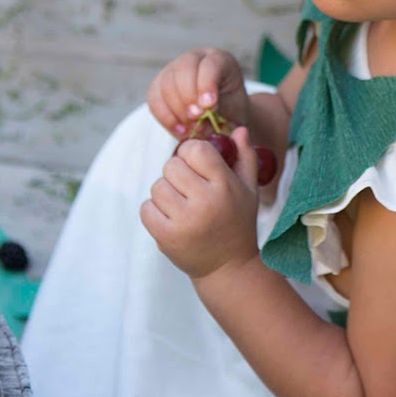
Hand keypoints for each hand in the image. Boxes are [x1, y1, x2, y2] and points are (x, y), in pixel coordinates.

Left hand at [141, 127, 259, 279]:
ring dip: (165, 193)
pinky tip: (170, 218)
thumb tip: (239, 129)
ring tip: (181, 205)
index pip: (194, 150)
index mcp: (225, 186)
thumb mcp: (248, 189)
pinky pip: (146, 208)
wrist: (228, 268)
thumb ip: (244, 156)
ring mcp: (184, 221)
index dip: (191, 154)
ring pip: (157, 187)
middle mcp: (205, 202)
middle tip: (188, 189)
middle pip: (171, 166)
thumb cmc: (238, 222)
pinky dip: (153, 211)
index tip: (196, 166)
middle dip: (177, 173)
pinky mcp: (166, 237)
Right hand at [146, 48, 249, 139]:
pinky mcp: (158, 85)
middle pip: (184, 69)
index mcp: (218, 59)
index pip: (209, 65)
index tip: (209, 106)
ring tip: (190, 127)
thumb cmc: (231, 109)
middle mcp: (194, 58)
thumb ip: (220, 107)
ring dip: (177, 108)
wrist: (221, 116)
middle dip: (188, 96)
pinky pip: (154, 98)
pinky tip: (179, 130)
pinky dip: (165, 116)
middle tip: (196, 118)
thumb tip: (203, 112)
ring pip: (166, 83)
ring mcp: (173, 69)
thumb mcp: (234, 107)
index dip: (207, 84)